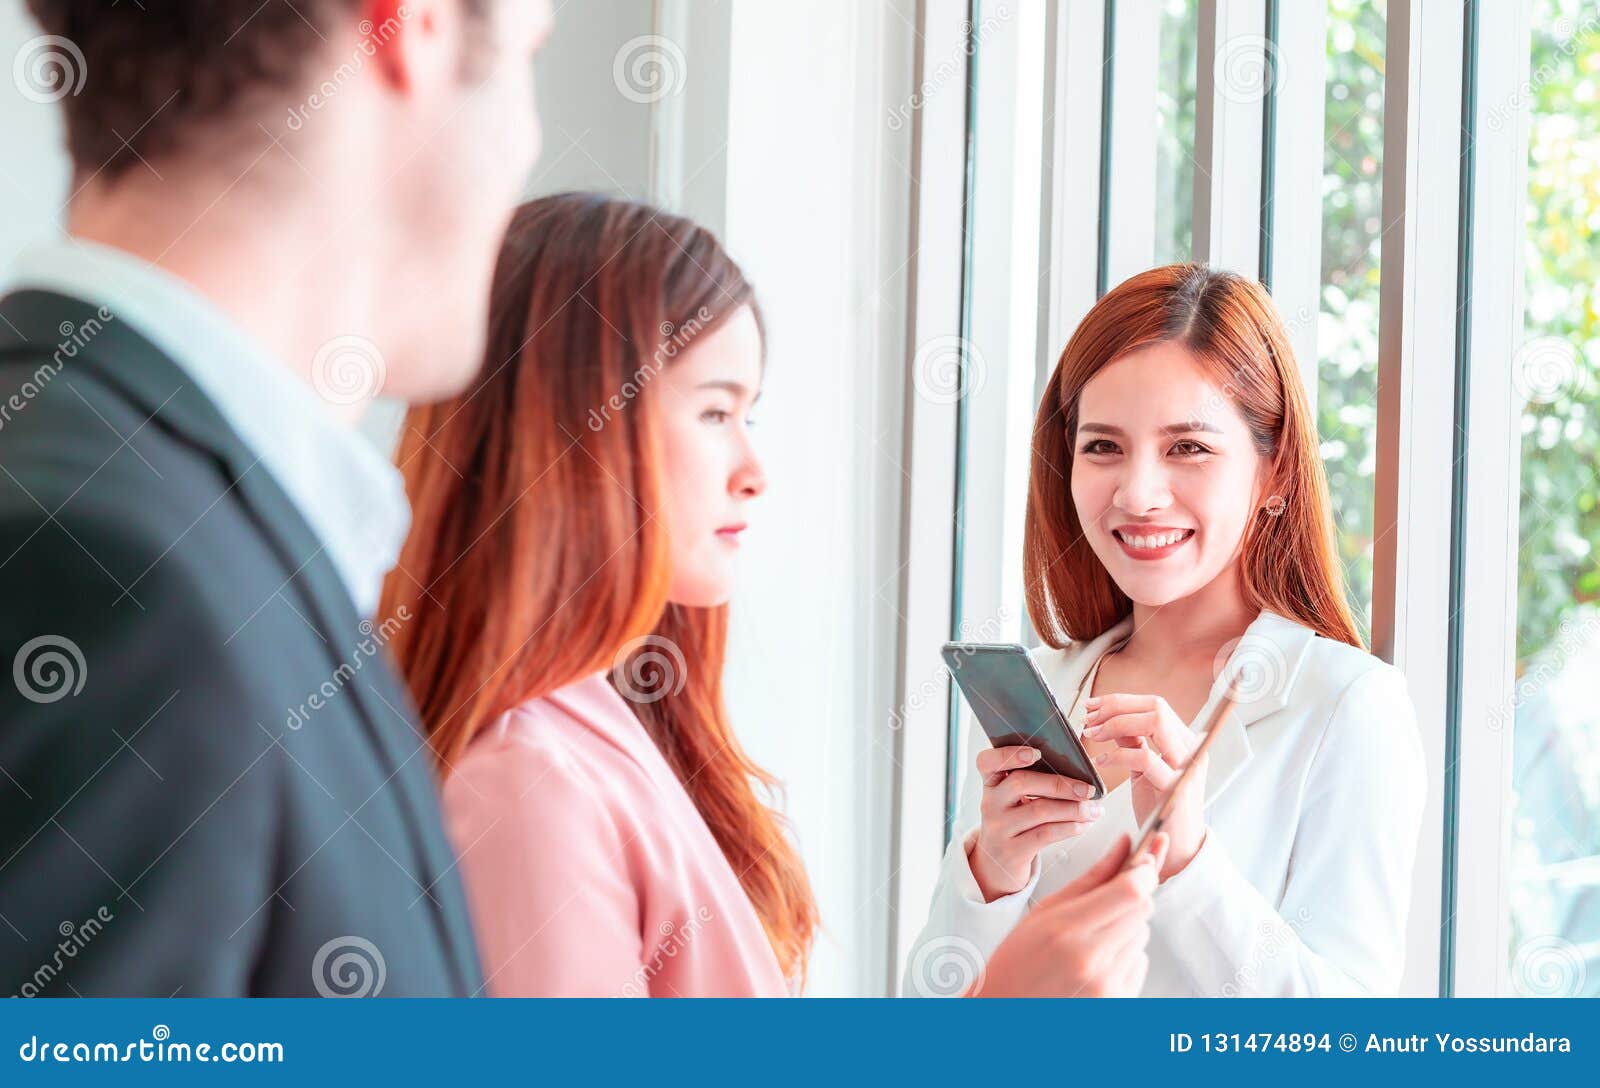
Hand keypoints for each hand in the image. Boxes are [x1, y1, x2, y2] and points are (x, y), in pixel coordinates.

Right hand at [968, 745, 1104, 900]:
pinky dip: (1070, 827)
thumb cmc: (1015, 822)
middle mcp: (990, 803)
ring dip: (1073, 809)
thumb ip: (1035, 780)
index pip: (987, 762)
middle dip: (1059, 784)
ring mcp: (998, 828)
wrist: (998, 864)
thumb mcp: (1013, 800)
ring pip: (1039, 811)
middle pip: (1021, 783)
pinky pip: (1045, 834)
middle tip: (1087, 789)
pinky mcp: (1012, 851)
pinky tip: (1084, 825)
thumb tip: (1081, 768)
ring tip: (1094, 810)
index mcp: (991, 783)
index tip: (1036, 752)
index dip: (1009, 754)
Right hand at [974, 833, 1168, 997]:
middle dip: (1134, 894)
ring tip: (1091, 938)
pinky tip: (1096, 961)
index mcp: (1067, 930)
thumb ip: (1091, 877)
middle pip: (1143, 909)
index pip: (1131, 891)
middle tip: (1110, 896)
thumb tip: (1124, 846)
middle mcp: (1092, 960)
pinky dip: (1126, 954)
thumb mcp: (1045, 911)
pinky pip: (1139, 962)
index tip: (1141, 860)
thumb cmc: (1017, 962)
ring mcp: (1108, 986)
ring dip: (1127, 926)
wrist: (1006, 1012)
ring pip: (1142, 934)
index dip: (1143, 870)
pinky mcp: (1119, 1003)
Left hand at [1082, 693, 1206, 880]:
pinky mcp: (1176, 786)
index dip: (1120, 701)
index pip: (1155, 704)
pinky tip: (1101, 762)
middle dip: (1115, 708)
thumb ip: (1132, 742)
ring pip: (1154, 722)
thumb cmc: (1160, 809)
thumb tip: (1107, 717)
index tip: (1093, 706)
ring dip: (1116, 724)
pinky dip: (1117, 755)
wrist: (1177, 848)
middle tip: (1089, 720)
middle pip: (1155, 707)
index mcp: (1184, 741)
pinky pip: (1144, 757)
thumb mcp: (1144, 769)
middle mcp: (1191, 749)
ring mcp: (1186, 766)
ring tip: (1093, 735)